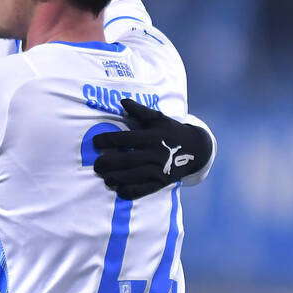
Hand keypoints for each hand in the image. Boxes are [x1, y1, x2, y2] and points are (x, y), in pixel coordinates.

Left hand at [93, 98, 212, 199]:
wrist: (196, 149)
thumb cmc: (172, 131)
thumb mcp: (158, 118)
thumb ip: (140, 111)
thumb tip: (122, 101)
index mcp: (152, 136)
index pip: (125, 139)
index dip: (107, 141)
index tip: (95, 142)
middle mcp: (154, 153)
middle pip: (126, 160)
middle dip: (107, 163)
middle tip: (96, 165)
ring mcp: (158, 169)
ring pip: (133, 176)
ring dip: (116, 178)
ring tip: (105, 178)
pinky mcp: (161, 182)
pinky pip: (143, 189)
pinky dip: (130, 191)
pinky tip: (119, 190)